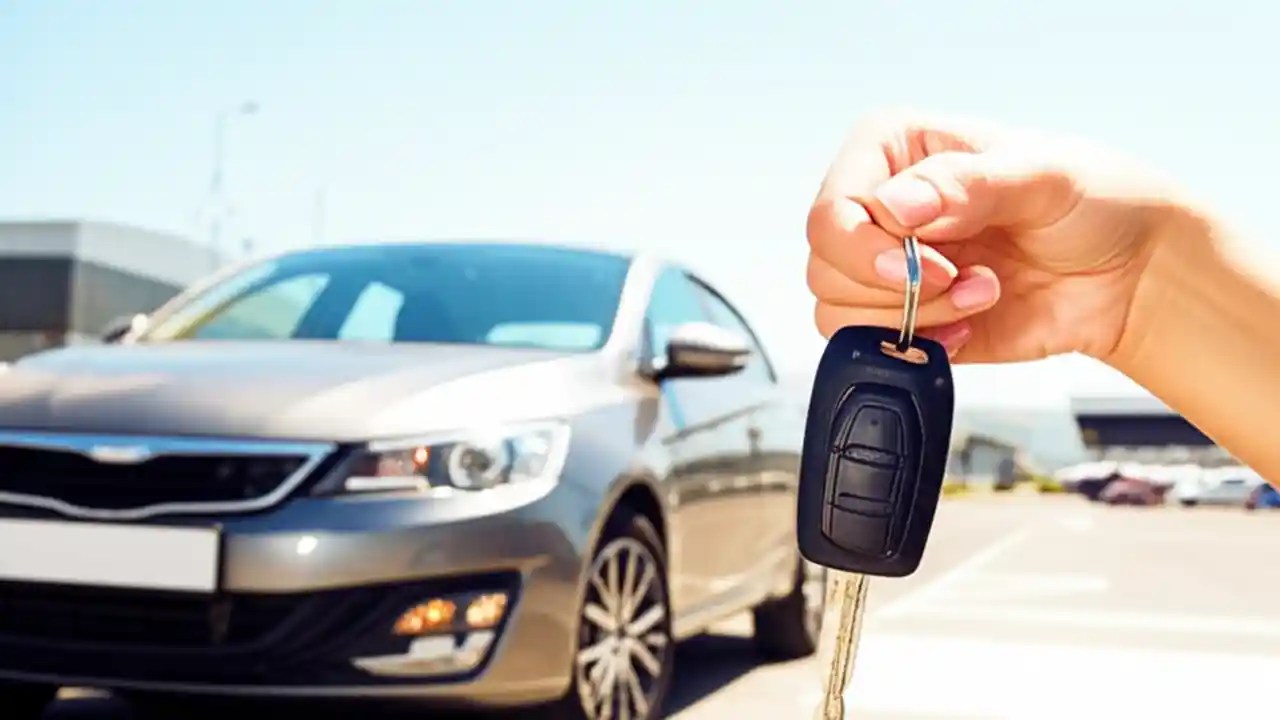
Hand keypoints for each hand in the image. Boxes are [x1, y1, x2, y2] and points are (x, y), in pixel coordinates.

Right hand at [806, 110, 1179, 363]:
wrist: (1131, 272)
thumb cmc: (1093, 199)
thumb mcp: (1040, 173)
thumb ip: (965, 184)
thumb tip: (895, 206)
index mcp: (894, 152)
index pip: (831, 211)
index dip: (868, 248)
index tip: (935, 261)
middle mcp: (879, 210)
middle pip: (825, 268)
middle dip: (895, 287)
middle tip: (961, 278)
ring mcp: (887, 269)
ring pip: (836, 313)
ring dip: (912, 317)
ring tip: (979, 294)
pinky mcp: (906, 321)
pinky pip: (871, 348)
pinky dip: (920, 346)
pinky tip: (968, 325)